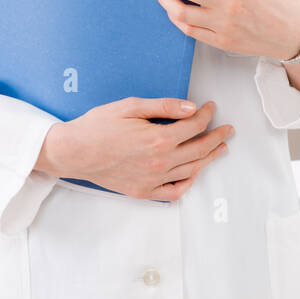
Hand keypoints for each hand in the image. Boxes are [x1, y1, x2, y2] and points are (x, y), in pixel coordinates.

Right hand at [36, 98, 232, 200]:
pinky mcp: (143, 191)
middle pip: (200, 149)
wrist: (71, 151)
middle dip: (218, 137)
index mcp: (158, 139)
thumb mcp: (130, 106)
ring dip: (209, 158)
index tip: (210, 108)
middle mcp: (160, 162)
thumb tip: (192, 107)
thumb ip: (164, 106)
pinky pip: (174, 192)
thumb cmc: (97, 126)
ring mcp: (152, 180)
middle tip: (228, 130)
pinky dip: (188, 183)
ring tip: (220, 149)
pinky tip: (194, 173)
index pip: (195, 126)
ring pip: (192, 170)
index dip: (208, 115)